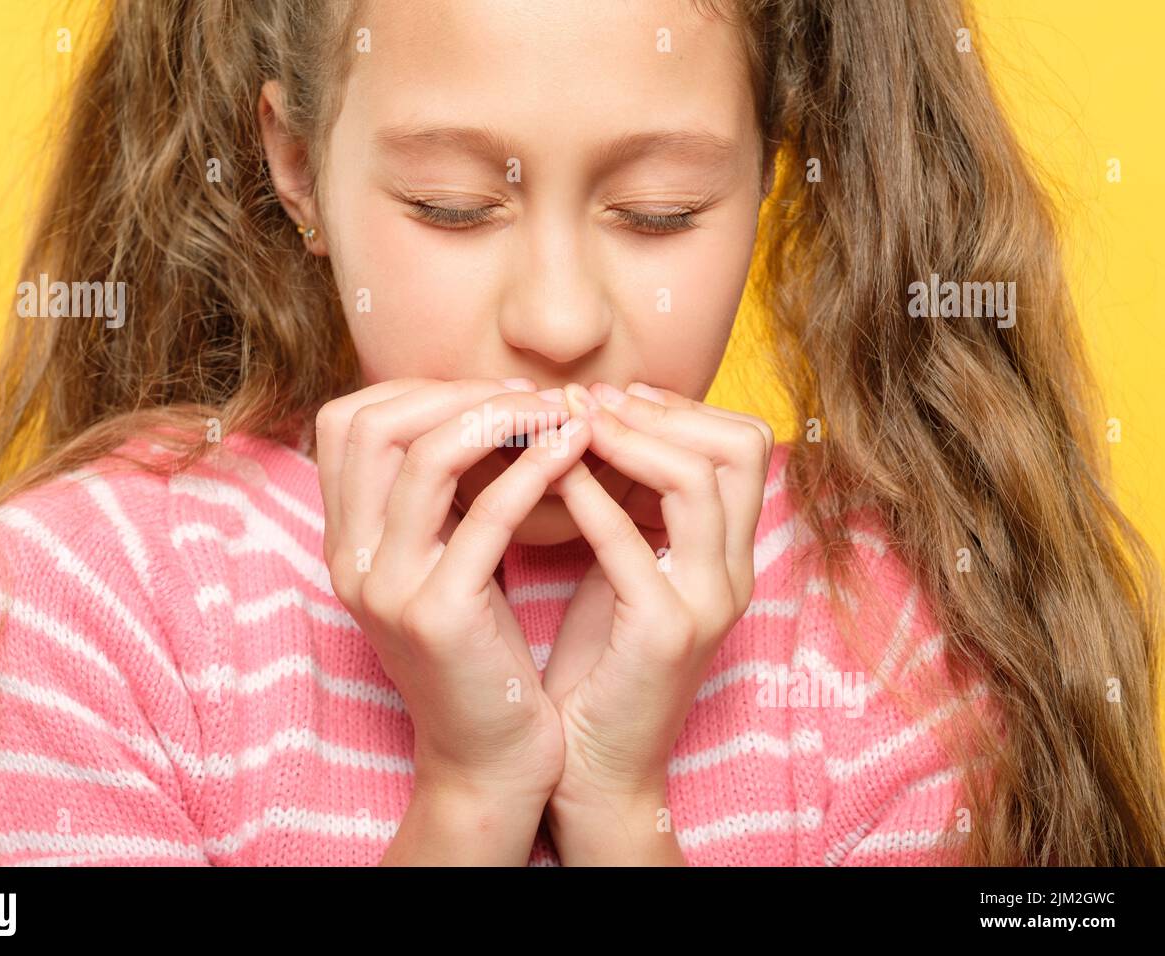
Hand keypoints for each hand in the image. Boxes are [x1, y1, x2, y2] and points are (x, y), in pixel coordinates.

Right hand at [314, 377, 591, 862]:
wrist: (490, 761)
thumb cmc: (485, 657)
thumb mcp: (448, 565)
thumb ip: (445, 499)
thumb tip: (485, 409)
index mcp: (346, 542)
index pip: (349, 422)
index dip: (422, 390)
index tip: (497, 395)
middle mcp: (350, 560)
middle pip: (372, 424)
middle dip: (458, 393)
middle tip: (531, 398)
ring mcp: (387, 589)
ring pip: (426, 458)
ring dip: (503, 419)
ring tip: (562, 413)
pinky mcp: (439, 617)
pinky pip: (484, 518)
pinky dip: (533, 470)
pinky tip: (574, 452)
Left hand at [541, 382, 772, 863]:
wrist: (596, 764)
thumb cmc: (601, 661)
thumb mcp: (626, 567)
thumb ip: (630, 503)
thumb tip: (595, 420)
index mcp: (731, 554)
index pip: (744, 445)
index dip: (681, 408)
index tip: (614, 396)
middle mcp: (735, 573)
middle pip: (740, 449)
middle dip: (661, 410)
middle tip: (591, 400)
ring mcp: (707, 603)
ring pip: (698, 481)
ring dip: (629, 439)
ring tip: (569, 423)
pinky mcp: (664, 633)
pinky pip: (631, 544)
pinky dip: (590, 498)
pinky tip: (551, 476)